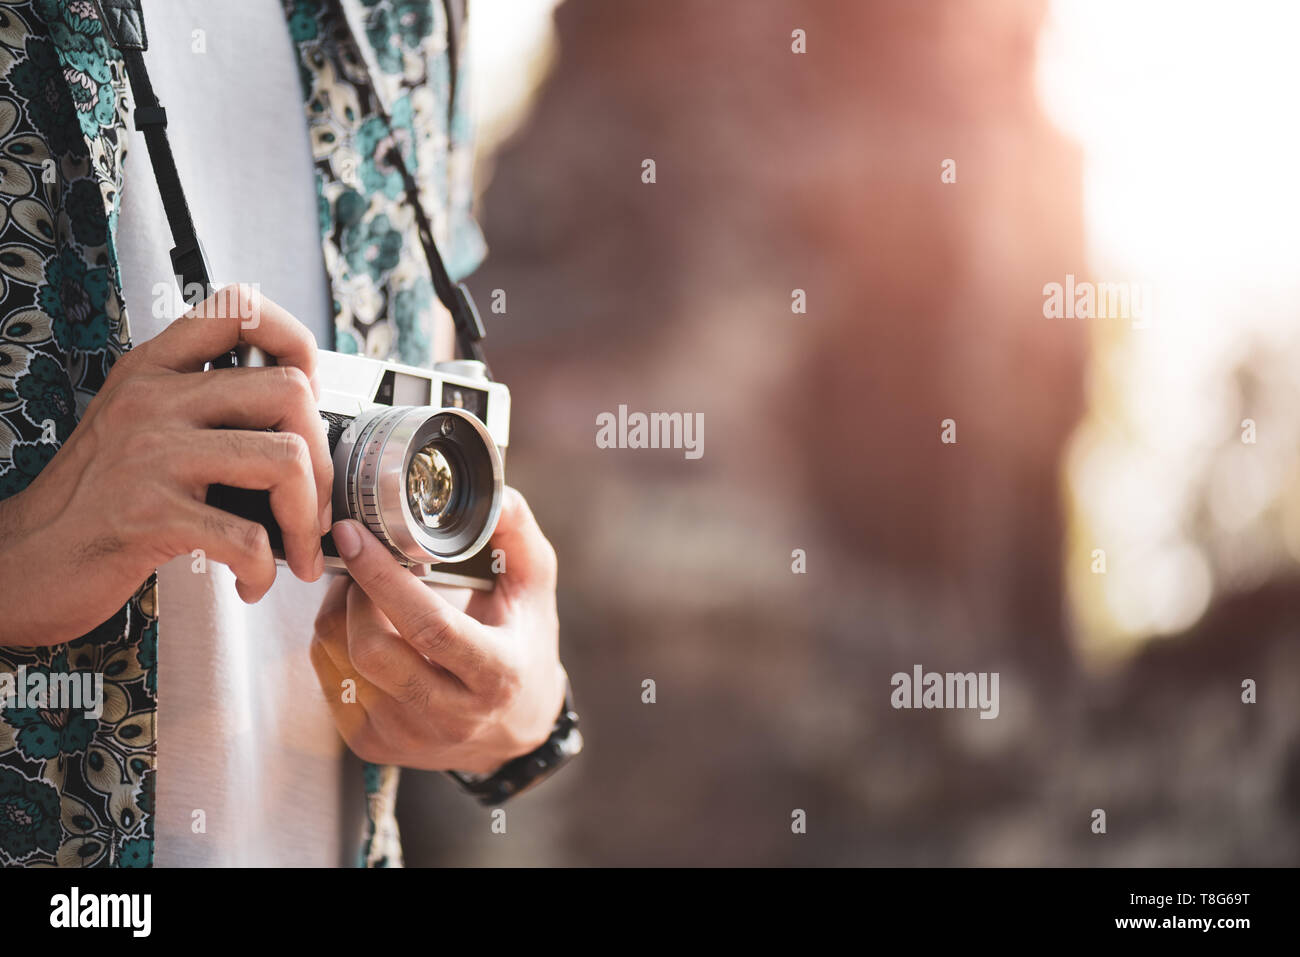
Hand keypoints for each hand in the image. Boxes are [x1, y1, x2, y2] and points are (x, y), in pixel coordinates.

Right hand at [0, 285, 332, 645]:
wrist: (20, 562)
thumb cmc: (94, 501)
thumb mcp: (139, 428)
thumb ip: (203, 409)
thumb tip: (302, 422)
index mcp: (154, 370)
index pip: (238, 307)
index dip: (295, 340)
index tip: (309, 398)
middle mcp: (154, 399)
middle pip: (289, 392)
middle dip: (323, 461)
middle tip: (313, 508)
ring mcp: (151, 455)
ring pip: (286, 460)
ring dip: (304, 520)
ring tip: (292, 551)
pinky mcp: (149, 514)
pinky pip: (246, 536)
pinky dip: (263, 569)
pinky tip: (249, 582)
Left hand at [310, 487, 565, 773]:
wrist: (514, 732)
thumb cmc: (524, 644)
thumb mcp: (535, 587)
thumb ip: (515, 533)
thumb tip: (490, 491)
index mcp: (496, 675)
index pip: (430, 628)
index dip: (384, 580)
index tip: (356, 535)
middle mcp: (450, 715)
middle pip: (371, 648)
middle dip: (354, 591)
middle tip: (362, 556)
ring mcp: (405, 735)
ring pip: (339, 659)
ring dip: (338, 609)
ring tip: (361, 586)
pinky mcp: (372, 744)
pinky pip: (327, 679)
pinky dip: (333, 639)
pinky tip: (360, 623)